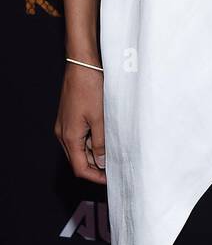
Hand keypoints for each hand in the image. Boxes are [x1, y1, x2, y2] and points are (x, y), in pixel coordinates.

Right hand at [54, 61, 106, 185]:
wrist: (82, 65)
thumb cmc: (91, 88)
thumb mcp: (100, 119)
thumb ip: (101, 143)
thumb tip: (102, 163)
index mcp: (69, 137)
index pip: (80, 168)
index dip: (95, 177)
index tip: (110, 180)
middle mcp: (63, 133)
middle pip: (78, 160)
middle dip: (96, 167)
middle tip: (115, 168)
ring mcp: (65, 125)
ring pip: (79, 148)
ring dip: (94, 153)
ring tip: (113, 153)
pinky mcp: (69, 117)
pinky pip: (79, 136)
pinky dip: (91, 141)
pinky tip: (105, 138)